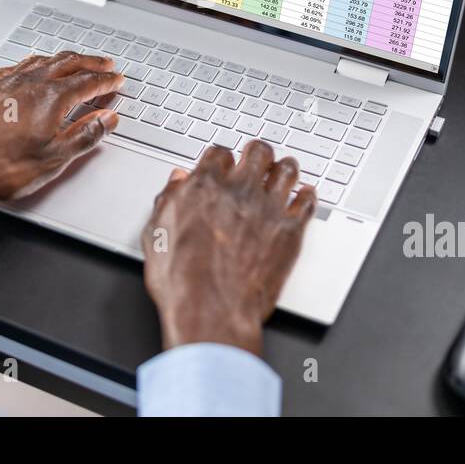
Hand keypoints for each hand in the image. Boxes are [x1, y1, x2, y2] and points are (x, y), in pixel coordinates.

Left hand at [0, 52, 122, 224]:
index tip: (116, 80)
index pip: (88, 82)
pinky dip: (35, 63)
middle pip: (68, 64)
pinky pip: (18, 65)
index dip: (106, 80)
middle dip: (90, 62)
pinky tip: (32, 67)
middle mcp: (31, 83)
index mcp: (52, 99)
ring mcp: (7, 83)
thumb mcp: (54, 159)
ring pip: (43, 60)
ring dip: (64, 59)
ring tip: (75, 60)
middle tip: (104, 63)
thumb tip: (106, 121)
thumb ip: (85, 136)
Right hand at [141, 141, 315, 355]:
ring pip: (287, 169)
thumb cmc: (182, 282)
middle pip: (258, 152)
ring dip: (283, 170)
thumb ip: (168, 200)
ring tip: (281, 174)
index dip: (222, 159)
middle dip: (257, 154)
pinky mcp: (290, 231)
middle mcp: (239, 191)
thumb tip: (177, 182)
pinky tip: (303, 198)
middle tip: (256, 161)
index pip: (220, 153)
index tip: (224, 165)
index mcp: (204, 187)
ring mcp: (268, 209)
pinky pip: (308, 202)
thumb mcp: (156, 235)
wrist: (212, 312)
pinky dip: (306, 197)